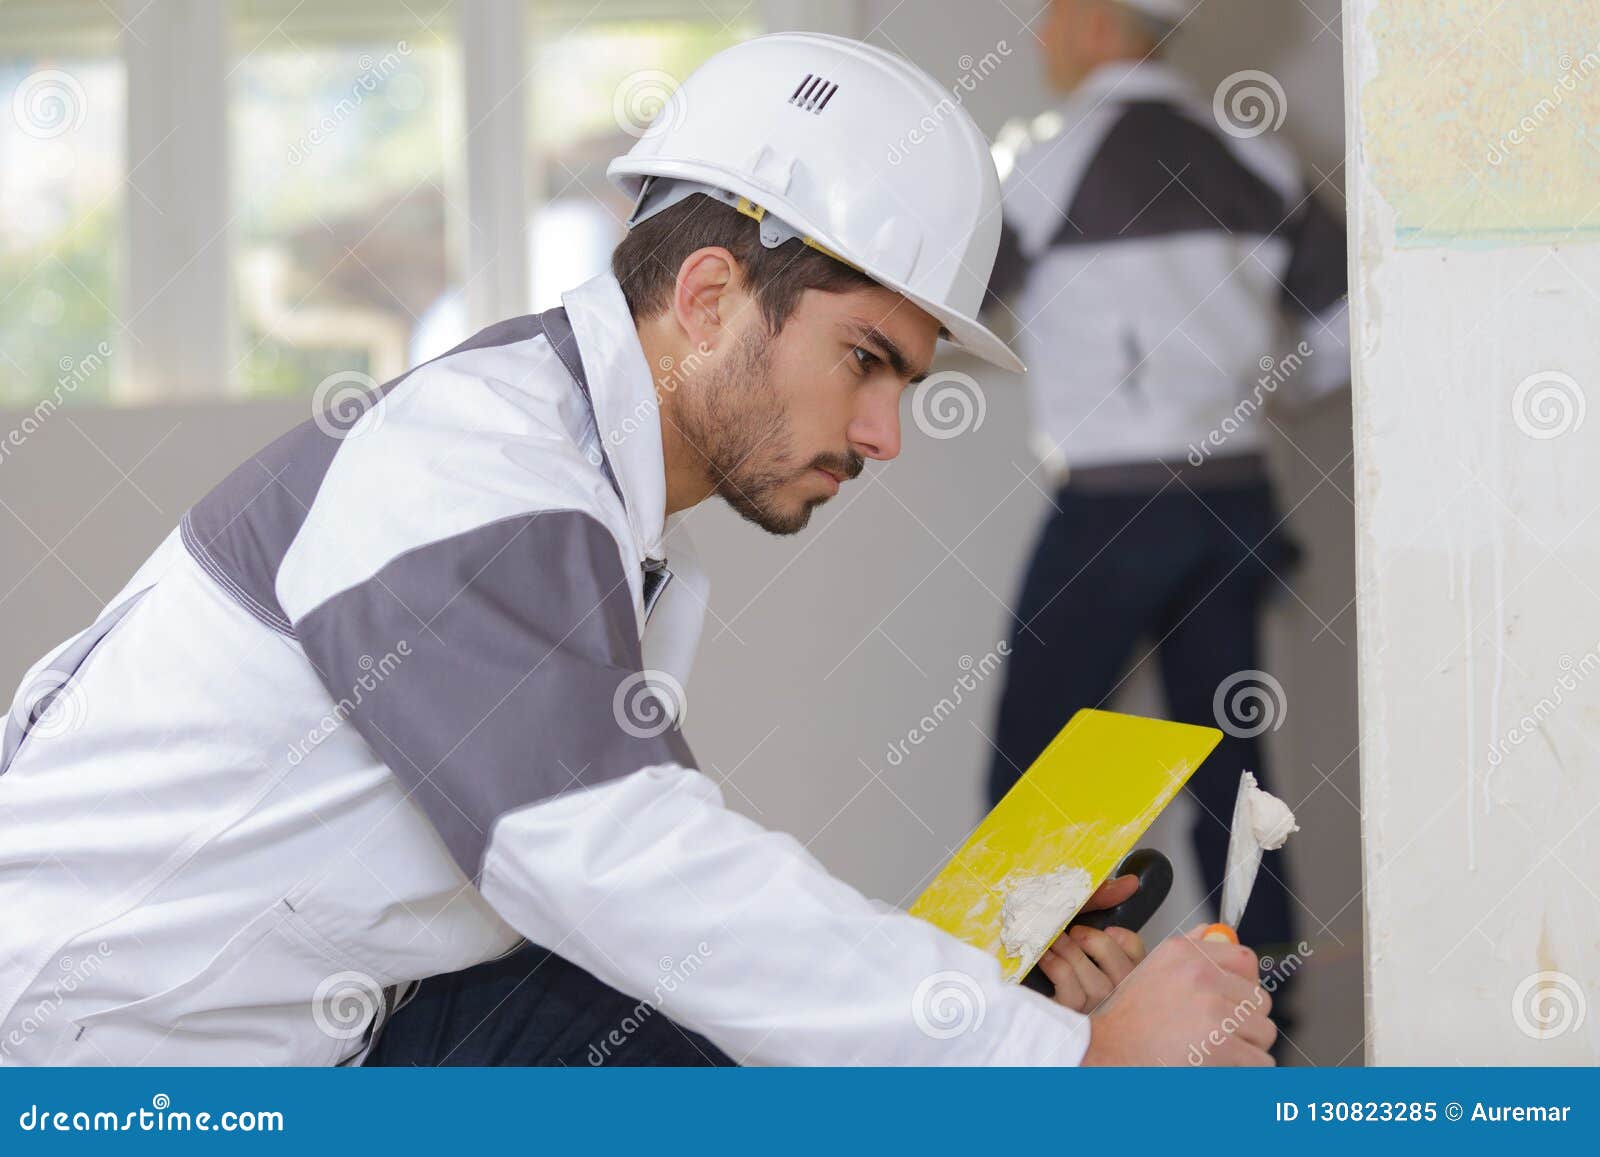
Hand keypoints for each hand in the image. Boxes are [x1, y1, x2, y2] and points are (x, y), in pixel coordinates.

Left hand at [1038, 873, 1146, 1012]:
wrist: (995, 970)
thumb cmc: (1041, 943)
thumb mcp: (1071, 917)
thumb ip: (1100, 898)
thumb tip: (1130, 882)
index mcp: (1118, 971)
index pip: (1140, 960)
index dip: (1124, 941)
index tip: (1106, 929)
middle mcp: (1112, 997)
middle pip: (1123, 971)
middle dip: (1096, 945)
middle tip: (1074, 932)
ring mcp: (1092, 1013)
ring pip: (1096, 985)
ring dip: (1070, 954)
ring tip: (1052, 941)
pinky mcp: (1067, 1020)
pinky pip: (1071, 992)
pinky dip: (1055, 967)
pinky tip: (1042, 957)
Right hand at [1080, 925, 1276, 1065]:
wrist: (1108, 1050)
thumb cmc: (1129, 1016)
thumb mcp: (1152, 968)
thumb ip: (1189, 948)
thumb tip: (1215, 931)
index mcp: (1185, 953)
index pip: (1246, 959)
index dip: (1245, 984)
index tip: (1234, 1000)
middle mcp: (1201, 975)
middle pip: (1260, 1000)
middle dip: (1246, 1020)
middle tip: (1220, 1033)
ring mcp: (1213, 1010)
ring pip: (1264, 1031)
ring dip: (1246, 1046)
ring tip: (1216, 1052)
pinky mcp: (1221, 1045)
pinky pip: (1260, 1060)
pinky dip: (1245, 1069)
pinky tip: (1221, 1067)